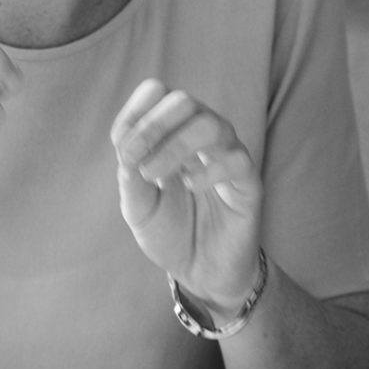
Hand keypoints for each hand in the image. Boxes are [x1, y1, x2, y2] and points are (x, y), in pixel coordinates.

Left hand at [113, 79, 261, 310]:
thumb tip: (127, 147)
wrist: (200, 273)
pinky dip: (206, 171)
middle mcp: (201, 138)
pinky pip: (236, 159)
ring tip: (155, 175)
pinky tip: (190, 188)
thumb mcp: (138, 208)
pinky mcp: (248, 182)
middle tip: (135, 158)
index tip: (120, 145)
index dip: (135, 112)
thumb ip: (129, 177)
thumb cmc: (170, 234)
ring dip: (175, 145)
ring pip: (211, 124)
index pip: (158, 95)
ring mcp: (226, 157)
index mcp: (171, 135)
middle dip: (153, 124)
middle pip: (184, 101)